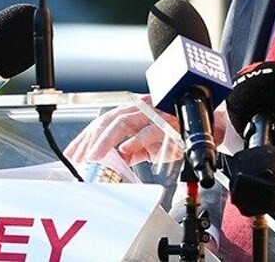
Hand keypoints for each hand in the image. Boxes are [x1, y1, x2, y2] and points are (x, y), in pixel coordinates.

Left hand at [64, 95, 183, 165]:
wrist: (202, 131)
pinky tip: (125, 151)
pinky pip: (149, 131)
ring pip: (124, 122)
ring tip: (95, 156)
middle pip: (108, 121)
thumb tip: (107, 164)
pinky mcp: (168, 123)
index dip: (84, 139)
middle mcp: (140, 109)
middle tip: (80, 159)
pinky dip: (136, 141)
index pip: (101, 123)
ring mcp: (153, 114)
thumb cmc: (175, 135)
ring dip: (107, 141)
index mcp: (132, 113)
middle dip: (91, 141)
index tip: (72, 155)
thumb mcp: (144, 147)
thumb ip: (126, 153)